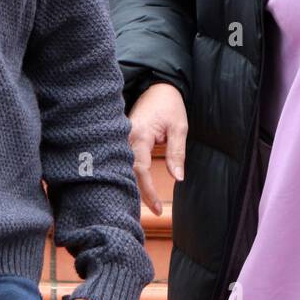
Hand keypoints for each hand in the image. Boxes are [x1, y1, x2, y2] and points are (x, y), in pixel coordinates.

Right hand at [128, 81, 186, 215]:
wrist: (158, 85)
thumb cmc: (170, 105)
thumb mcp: (179, 128)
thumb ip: (177, 153)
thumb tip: (177, 178)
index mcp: (140, 135)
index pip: (140, 169)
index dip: (147, 191)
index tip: (157, 209)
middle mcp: (126, 137)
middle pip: (127, 172)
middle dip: (136, 194)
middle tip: (148, 215)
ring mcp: (121, 137)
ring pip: (122, 167)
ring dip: (130, 185)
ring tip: (140, 207)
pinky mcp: (121, 137)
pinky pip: (122, 159)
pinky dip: (127, 174)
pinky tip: (133, 188)